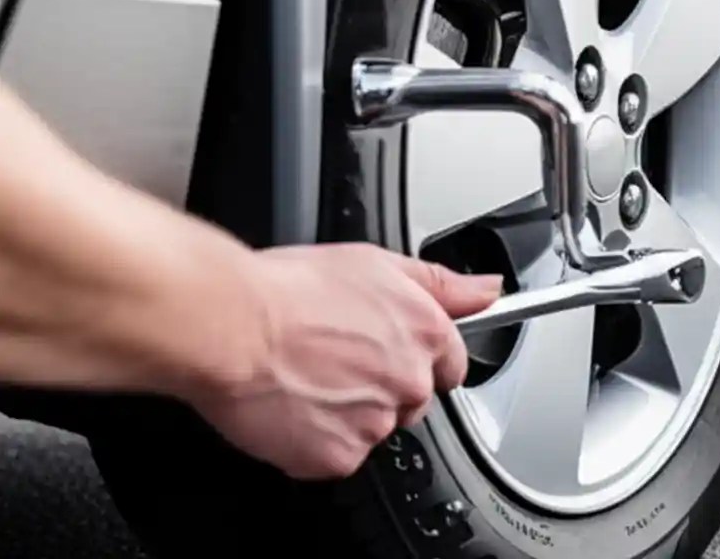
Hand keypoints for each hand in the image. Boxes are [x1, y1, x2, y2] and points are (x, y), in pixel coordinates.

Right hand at [188, 243, 500, 480]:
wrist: (231, 327)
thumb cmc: (288, 290)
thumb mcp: (376, 264)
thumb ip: (441, 283)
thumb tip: (488, 289)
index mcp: (425, 333)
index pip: (450, 363)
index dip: (419, 357)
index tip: (389, 353)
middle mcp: (409, 380)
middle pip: (412, 399)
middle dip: (380, 386)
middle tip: (332, 361)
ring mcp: (376, 422)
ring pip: (374, 428)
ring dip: (347, 413)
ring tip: (305, 378)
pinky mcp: (339, 456)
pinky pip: (337, 455)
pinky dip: (315, 440)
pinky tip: (293, 407)